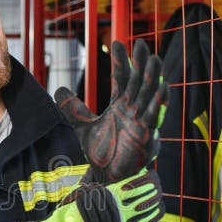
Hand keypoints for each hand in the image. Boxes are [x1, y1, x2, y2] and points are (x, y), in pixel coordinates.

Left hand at [55, 39, 168, 183]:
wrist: (107, 178)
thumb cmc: (101, 154)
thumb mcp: (81, 126)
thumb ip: (72, 108)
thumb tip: (58, 90)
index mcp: (120, 107)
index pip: (122, 78)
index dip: (120, 61)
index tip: (116, 42)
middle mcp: (133, 111)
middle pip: (138, 82)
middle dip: (140, 63)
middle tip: (141, 42)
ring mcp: (141, 123)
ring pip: (149, 96)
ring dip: (153, 78)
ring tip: (154, 58)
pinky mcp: (146, 137)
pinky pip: (154, 118)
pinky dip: (158, 104)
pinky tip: (163, 88)